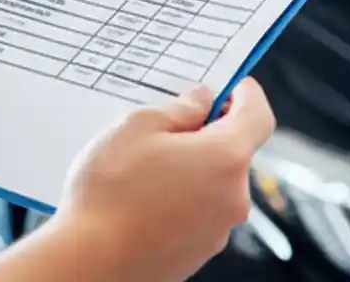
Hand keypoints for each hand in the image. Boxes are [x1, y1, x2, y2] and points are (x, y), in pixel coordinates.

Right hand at [50, 79, 275, 281]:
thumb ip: (179, 108)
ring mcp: (218, 230)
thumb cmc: (110, 194)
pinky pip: (199, 212)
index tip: (230, 86)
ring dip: (191, 169)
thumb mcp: (137, 126)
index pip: (258, 115)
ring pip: (214, 183)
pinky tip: (142, 200)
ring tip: (143, 170)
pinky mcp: (199, 253)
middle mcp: (233, 196)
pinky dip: (181, 199)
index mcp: (226, 158)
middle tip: (164, 129)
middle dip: (206, 134)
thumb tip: (200, 103)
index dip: (246, 94)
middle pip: (234, 151)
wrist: (90, 264)